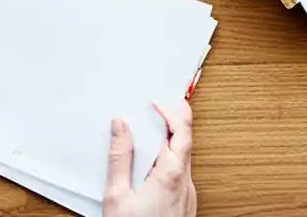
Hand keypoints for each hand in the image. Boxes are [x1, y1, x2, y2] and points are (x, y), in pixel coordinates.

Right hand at [103, 102, 197, 216]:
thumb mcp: (117, 196)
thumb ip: (119, 159)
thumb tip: (120, 125)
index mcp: (171, 175)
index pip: (181, 131)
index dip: (171, 111)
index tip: (155, 102)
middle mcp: (186, 183)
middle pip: (185, 142)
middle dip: (171, 122)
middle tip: (155, 108)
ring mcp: (189, 195)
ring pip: (183, 159)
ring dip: (168, 144)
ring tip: (147, 135)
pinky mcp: (186, 204)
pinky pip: (181, 175)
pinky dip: (168, 162)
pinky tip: (151, 164)